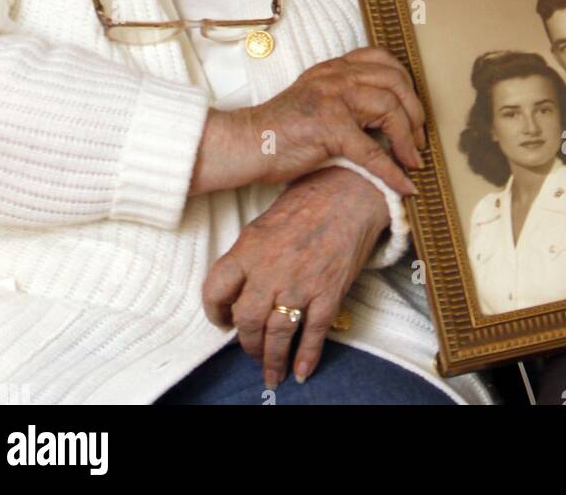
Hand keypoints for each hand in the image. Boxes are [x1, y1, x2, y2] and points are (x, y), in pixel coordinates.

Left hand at [201, 165, 389, 388]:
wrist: (351, 191)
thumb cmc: (308, 200)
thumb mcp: (265, 222)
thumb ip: (250, 255)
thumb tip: (239, 288)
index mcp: (250, 248)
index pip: (216, 289)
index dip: (214, 312)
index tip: (222, 321)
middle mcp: (271, 269)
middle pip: (246, 320)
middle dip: (246, 343)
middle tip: (251, 350)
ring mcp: (301, 283)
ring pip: (277, 334)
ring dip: (271, 359)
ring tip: (271, 372)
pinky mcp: (329, 292)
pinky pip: (313, 333)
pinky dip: (306, 356)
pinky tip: (301, 370)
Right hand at [247, 46, 424, 194]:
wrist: (245, 143)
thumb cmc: (281, 129)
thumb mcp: (316, 99)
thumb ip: (345, 98)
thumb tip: (386, 120)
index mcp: (333, 68)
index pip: (382, 58)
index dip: (406, 81)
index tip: (414, 107)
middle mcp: (335, 76)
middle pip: (394, 81)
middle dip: (415, 111)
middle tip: (419, 139)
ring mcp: (332, 99)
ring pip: (389, 108)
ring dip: (408, 138)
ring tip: (413, 159)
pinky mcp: (329, 127)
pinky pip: (372, 151)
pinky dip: (392, 171)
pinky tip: (402, 184)